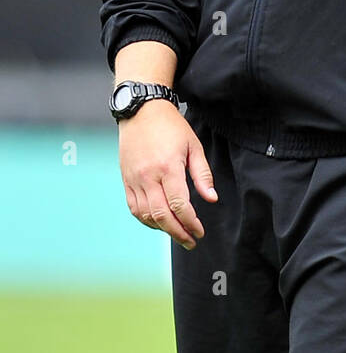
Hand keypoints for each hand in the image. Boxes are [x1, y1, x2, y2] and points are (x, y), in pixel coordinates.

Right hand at [118, 99, 217, 248]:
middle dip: (178, 233)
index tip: (200, 232)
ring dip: (162, 229)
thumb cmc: (171, 127)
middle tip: (191, 242)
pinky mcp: (126, 180)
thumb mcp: (193, 146)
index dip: (191, 223)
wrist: (141, 111)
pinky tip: (159, 223)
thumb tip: (211, 199)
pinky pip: (134, 208)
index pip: (180, 205)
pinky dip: (146, 220)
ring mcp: (134, 179)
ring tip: (177, 233)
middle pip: (162, 215)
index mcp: (168, 167)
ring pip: (146, 215)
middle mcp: (148, 176)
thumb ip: (202, 174)